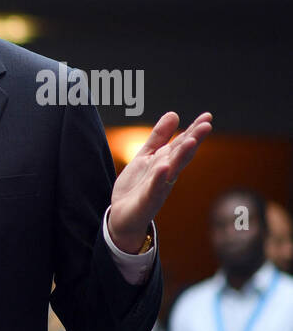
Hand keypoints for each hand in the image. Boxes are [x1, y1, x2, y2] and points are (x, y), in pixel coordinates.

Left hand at [109, 111, 212, 252]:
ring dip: (182, 156)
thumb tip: (173, 114)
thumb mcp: (146, 157)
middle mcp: (166, 174)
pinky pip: (154, 188)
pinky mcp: (147, 201)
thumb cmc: (137, 186)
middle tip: (206, 125)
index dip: (193, 130)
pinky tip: (163, 167)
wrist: (123, 216)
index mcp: (166, 162)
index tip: (207, 116)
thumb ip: (158, 137)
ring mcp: (158, 187)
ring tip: (190, 141)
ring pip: (172, 170)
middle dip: (193, 140)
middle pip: (181, 155)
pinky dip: (159, 178)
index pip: (181, 144)